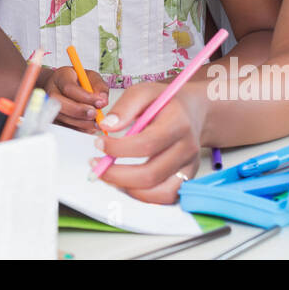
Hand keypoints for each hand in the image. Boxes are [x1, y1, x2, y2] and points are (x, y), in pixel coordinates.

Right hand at [44, 65, 108, 132]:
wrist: (64, 86)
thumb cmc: (78, 81)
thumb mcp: (91, 77)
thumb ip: (99, 86)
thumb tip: (103, 100)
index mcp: (61, 76)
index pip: (69, 87)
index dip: (85, 97)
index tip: (99, 102)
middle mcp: (52, 91)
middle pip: (62, 104)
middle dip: (80, 112)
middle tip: (95, 114)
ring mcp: (50, 106)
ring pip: (64, 118)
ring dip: (82, 123)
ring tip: (96, 122)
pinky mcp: (54, 119)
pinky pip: (65, 127)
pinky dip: (80, 129)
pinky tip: (89, 126)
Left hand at [93, 82, 205, 203]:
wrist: (191, 111)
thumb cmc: (166, 102)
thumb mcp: (144, 92)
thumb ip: (125, 107)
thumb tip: (107, 126)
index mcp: (178, 123)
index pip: (146, 144)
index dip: (118, 148)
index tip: (99, 143)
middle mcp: (187, 148)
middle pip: (151, 174)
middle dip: (117, 175)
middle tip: (97, 166)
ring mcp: (189, 166)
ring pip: (159, 193)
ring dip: (129, 189)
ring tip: (110, 176)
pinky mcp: (187, 178)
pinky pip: (166, 197)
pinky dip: (144, 196)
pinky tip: (127, 183)